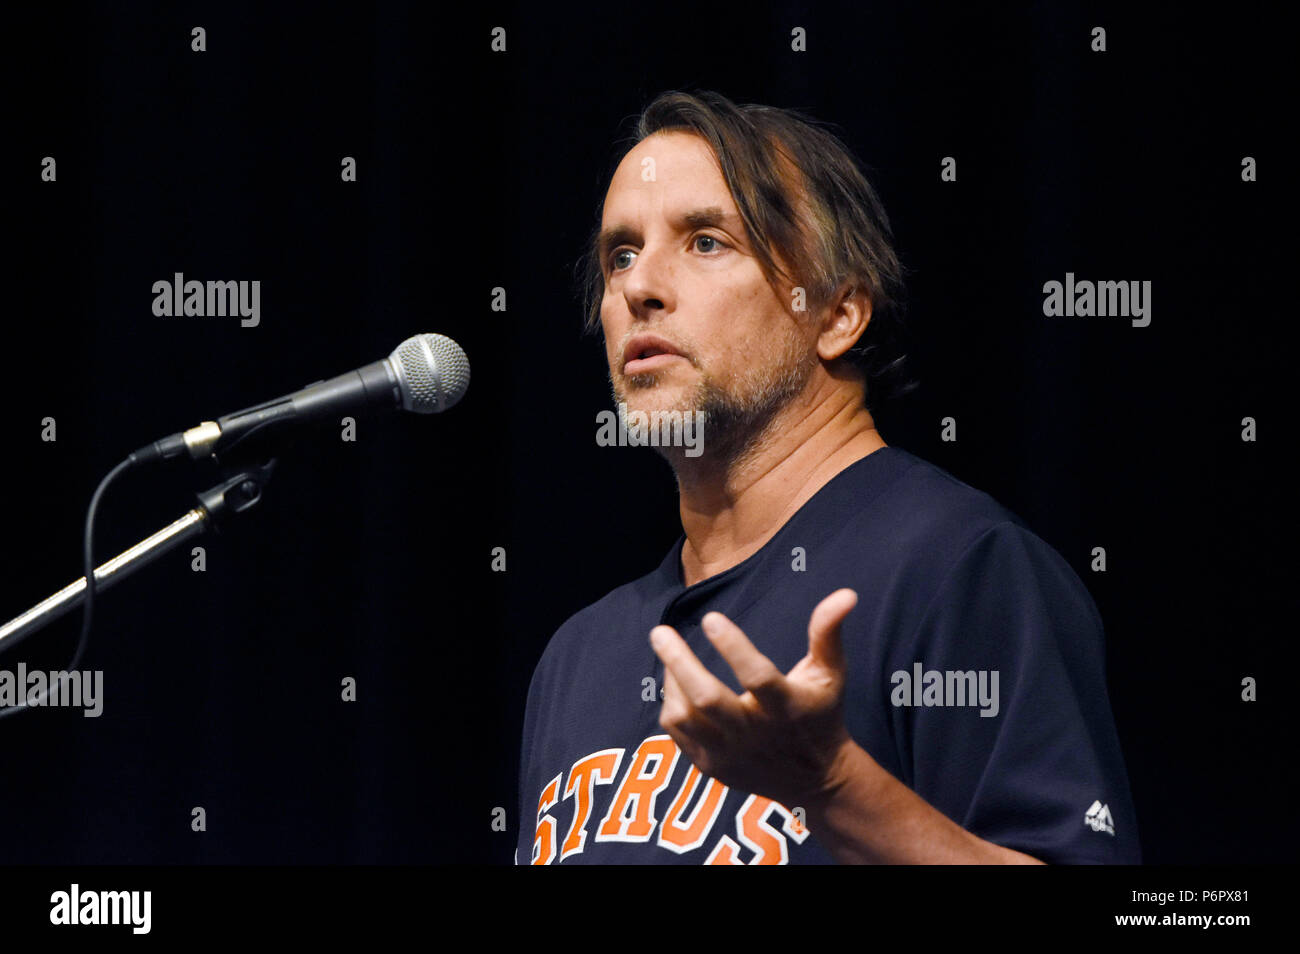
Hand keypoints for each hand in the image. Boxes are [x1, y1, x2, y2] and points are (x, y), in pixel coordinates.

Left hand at [648, 588, 859, 810]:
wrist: (815, 780)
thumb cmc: (820, 714)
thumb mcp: (830, 674)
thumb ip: (828, 633)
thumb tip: (846, 594)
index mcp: (787, 707)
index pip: (757, 676)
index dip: (732, 646)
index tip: (710, 618)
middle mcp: (756, 734)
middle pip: (708, 699)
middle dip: (679, 661)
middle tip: (660, 630)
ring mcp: (730, 754)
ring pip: (685, 716)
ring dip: (670, 680)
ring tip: (668, 651)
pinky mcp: (711, 767)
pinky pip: (677, 733)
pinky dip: (670, 703)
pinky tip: (674, 682)